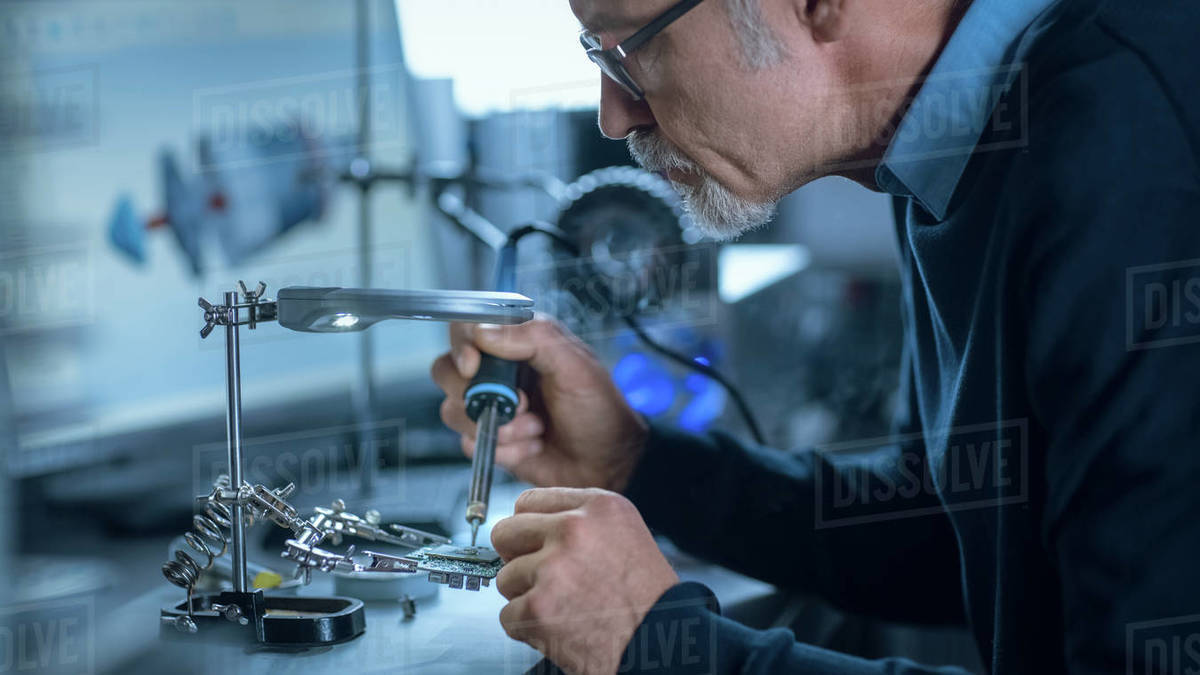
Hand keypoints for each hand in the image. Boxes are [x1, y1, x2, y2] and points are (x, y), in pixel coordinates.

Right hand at [431, 316, 648, 491]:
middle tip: (521, 403)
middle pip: (447, 371)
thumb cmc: (599, 410)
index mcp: (518, 342)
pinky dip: (504, 449)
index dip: (461, 346)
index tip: (473, 366)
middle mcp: (499, 372)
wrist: (610, 463)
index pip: (466, 329)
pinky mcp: (491, 440)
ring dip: (498, 425)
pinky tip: (533, 446)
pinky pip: (469, 444)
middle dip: (479, 394)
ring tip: (535, 428)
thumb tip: (483, 332)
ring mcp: (492, 407)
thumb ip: (533, 338)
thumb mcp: (575, 365)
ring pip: (453, 411)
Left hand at [491, 488, 678, 674]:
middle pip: (506, 532)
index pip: (529, 500)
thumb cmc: (648, 597)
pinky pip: (508, 615)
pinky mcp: (538, 608)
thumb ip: (579, 521)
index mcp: (598, 506)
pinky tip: (559, 629)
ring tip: (563, 607)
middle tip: (541, 578)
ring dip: (526, 596)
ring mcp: (553, 569)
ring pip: (505, 577)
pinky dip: (528, 629)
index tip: (534, 544)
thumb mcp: (624, 534)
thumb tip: (529, 527)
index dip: (528, 527)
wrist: (661, 643)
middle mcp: (574, 530)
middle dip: (516, 558)